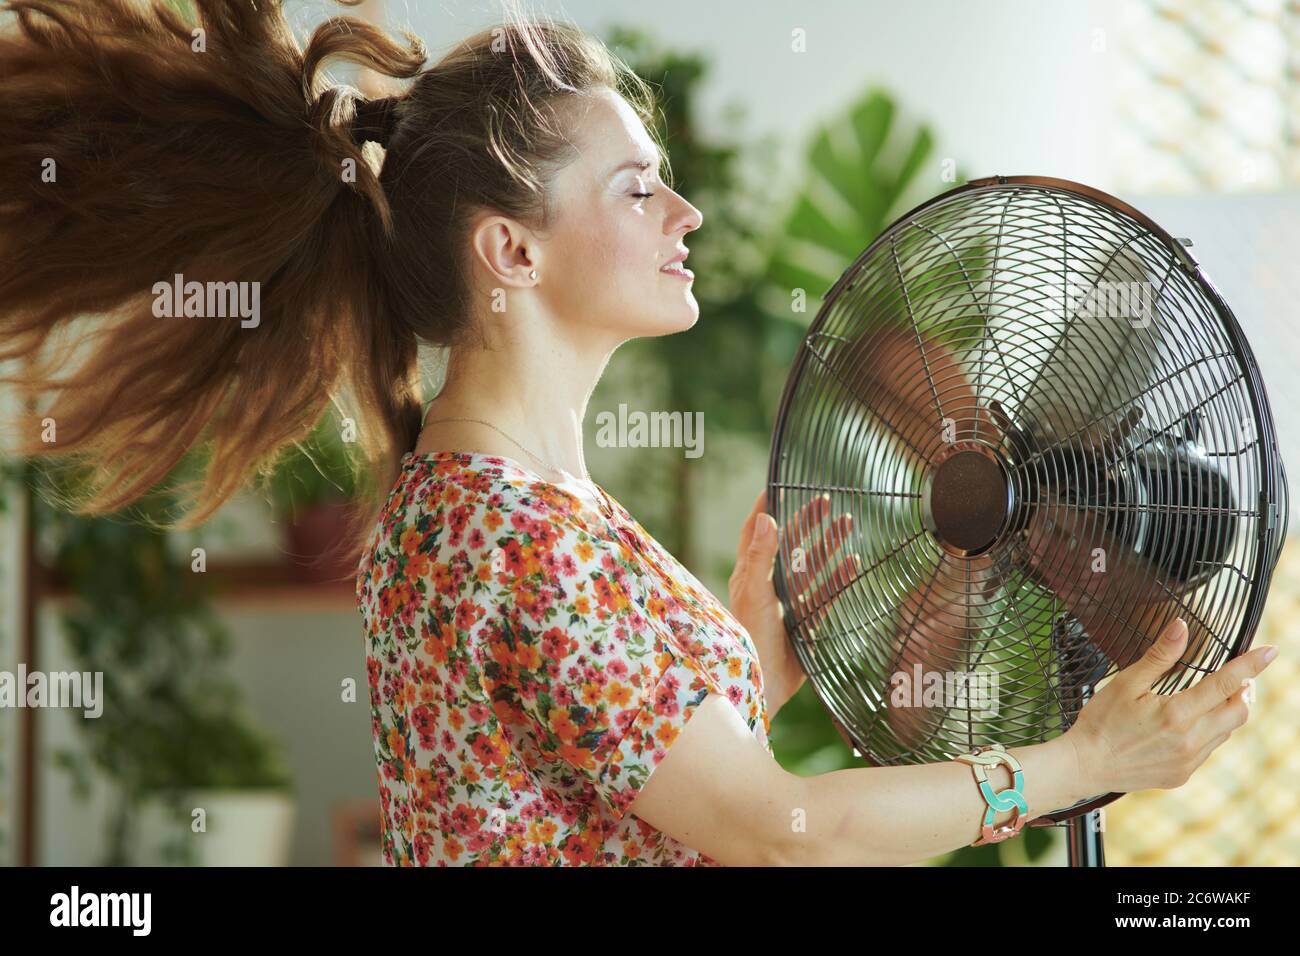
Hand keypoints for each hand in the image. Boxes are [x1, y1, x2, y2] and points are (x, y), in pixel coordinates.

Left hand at [729, 490, 857, 713]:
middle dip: (806, 522)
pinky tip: (854, 561)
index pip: (755, 532)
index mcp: (749, 573)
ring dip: (828, 544)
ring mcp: (789, 602)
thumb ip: (761, 556)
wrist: (761, 684)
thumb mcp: (755, 592)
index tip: (778, 484)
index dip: (765, 508)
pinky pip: (827, 593)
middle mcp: (769, 584)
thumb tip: (768, 517)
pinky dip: (840, 576)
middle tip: (824, 499)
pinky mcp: (806, 621)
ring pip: (812, 565)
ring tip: (846, 521)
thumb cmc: (750, 636)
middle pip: (789, 544)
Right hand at [1065, 617, 1278, 795]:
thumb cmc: (1101, 722)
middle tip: (1233, 678)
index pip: (1226, 683)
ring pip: (1226, 732)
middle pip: (1238, 711)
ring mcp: (1188, 761)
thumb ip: (1159, 656)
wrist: (1085, 765)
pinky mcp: (1183, 774)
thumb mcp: (1126, 683)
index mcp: (1176, 713)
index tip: (1270, 652)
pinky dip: (1207, 733)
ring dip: (1224, 712)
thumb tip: (1181, 628)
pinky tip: (1183, 726)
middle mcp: (1190, 740)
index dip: (1250, 665)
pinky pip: (1209, 750)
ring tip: (1203, 700)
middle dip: (1242, 691)